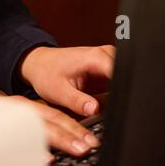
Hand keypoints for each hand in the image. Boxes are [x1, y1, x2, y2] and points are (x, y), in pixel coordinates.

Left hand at [18, 44, 114, 161]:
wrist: (40, 65)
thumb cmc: (47, 73)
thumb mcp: (59, 91)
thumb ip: (78, 101)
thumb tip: (95, 110)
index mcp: (95, 57)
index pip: (120, 73)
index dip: (121, 93)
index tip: (115, 109)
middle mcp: (104, 56)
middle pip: (124, 79)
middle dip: (116, 97)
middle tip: (98, 108)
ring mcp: (106, 62)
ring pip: (121, 85)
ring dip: (110, 98)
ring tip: (90, 101)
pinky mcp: (106, 70)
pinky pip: (115, 87)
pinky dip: (106, 96)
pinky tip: (91, 98)